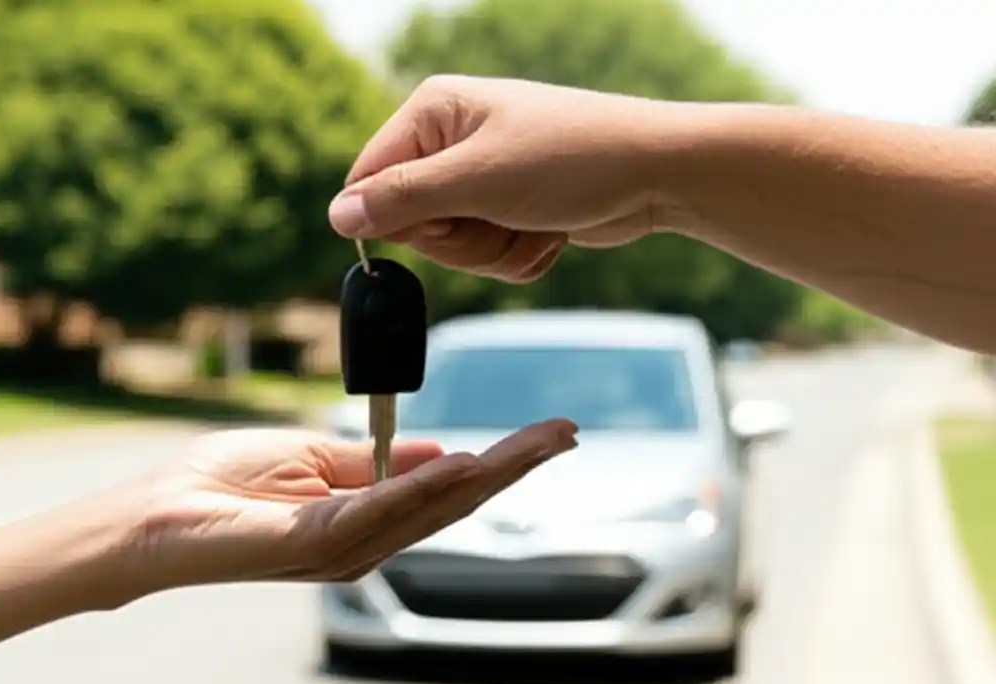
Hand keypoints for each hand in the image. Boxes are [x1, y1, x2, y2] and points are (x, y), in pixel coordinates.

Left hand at [117, 419, 577, 592]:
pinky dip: (424, 487)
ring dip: (489, 474)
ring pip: (431, 508)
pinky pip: (378, 512)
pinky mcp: (311, 544)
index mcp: (364, 516)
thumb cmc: (220, 482)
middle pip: (455, 502)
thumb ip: (372, 459)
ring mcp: (341, 548)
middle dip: (513, 468)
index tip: (549, 433)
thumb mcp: (310, 455)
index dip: (500, 461)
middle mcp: (364, 541)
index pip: (447, 488)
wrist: (152, 515)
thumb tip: (436, 450)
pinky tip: (463, 463)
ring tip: (537, 443)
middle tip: (566, 433)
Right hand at [327, 75, 683, 281]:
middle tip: (503, 214)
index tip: (445, 219)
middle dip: (462, 240)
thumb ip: (402, 200)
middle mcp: (451, 142)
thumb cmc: (572, 159)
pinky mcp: (509, 210)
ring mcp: (482, 179)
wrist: (658, 174)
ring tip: (534, 219)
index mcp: (432, 112)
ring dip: (496, 251)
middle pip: (411, 226)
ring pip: (452, 251)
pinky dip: (521, 256)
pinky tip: (551, 230)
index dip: (398, 220)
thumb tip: (338, 216)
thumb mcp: (477, 180)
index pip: (369, 182)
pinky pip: (489, 258)